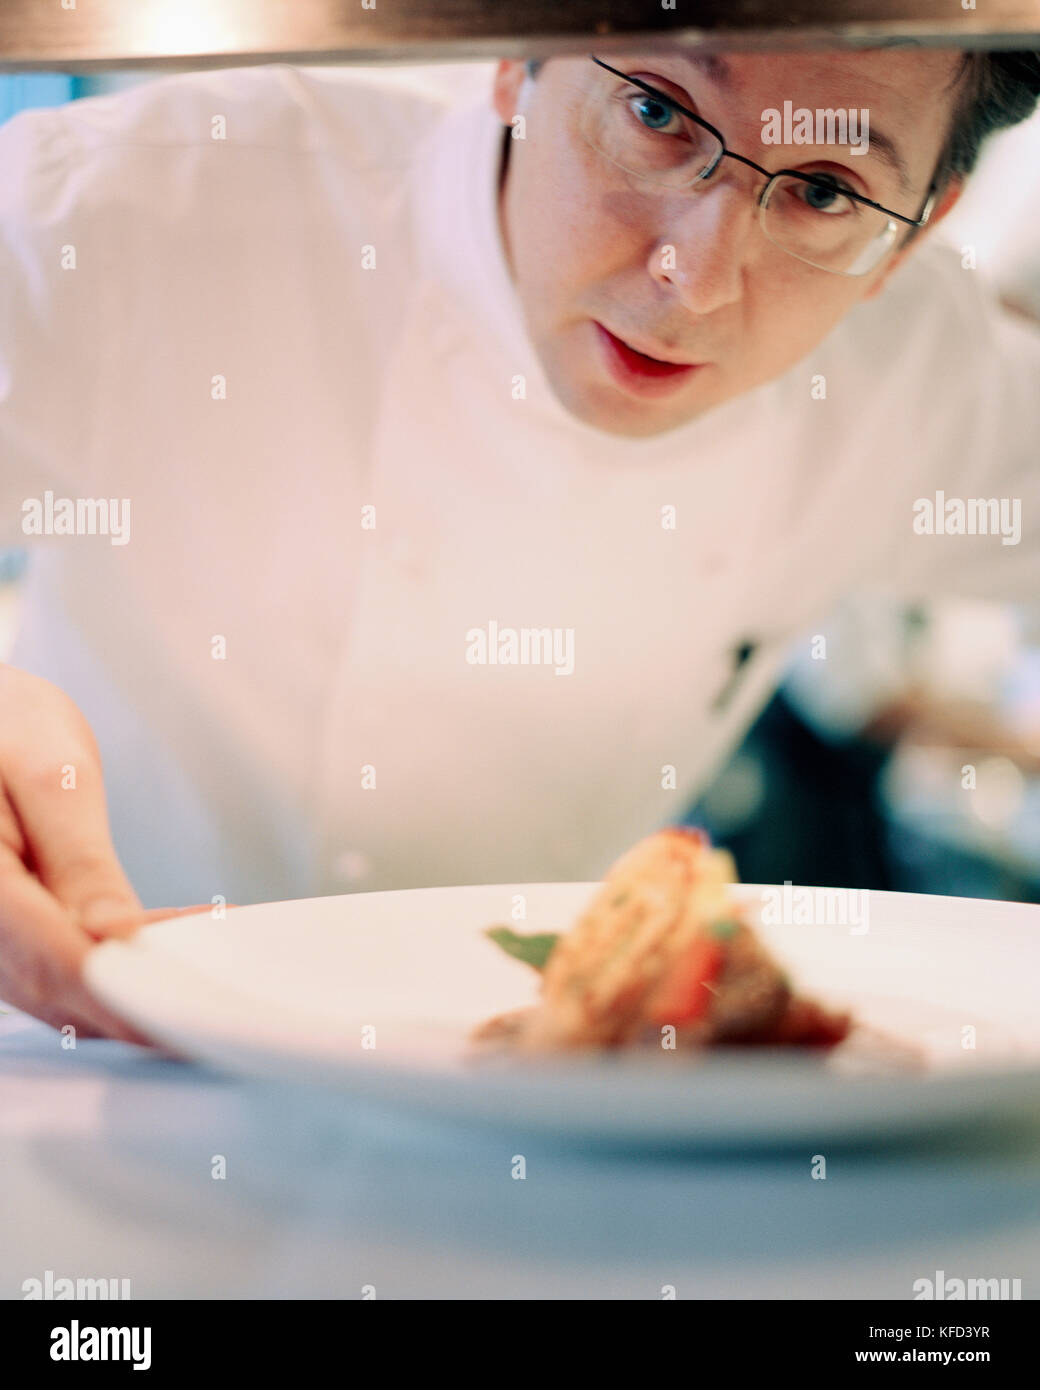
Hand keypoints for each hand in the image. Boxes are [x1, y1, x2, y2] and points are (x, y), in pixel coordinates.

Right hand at [0, 665, 212, 1043]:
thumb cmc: (6, 722)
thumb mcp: (49, 772)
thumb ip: (77, 860)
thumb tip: (113, 937)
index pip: (53, 960)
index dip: (122, 992)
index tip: (187, 1005)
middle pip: (55, 989)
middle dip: (137, 1007)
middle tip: (218, 1008)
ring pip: (55, 991)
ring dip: (130, 997)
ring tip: (206, 983)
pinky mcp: (4, 934)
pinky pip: (54, 967)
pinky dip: (111, 971)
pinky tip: (163, 954)